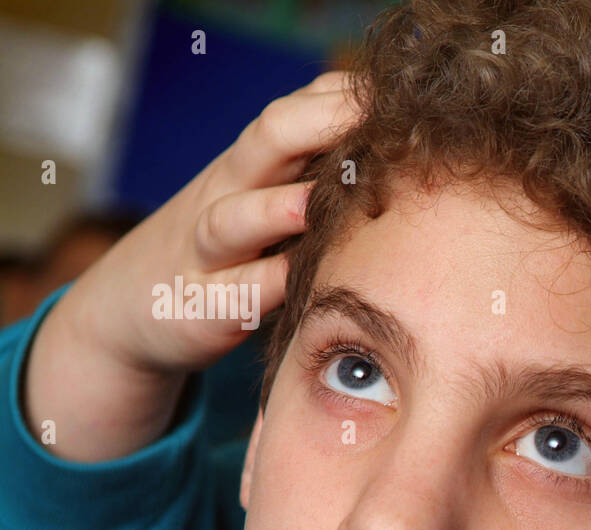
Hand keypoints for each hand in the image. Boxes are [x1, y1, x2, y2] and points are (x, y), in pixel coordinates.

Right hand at [25, 72, 359, 461]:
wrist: (130, 308)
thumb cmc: (226, 249)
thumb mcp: (260, 196)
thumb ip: (312, 170)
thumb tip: (388, 138)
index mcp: (253, 166)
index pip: (295, 112)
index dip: (343, 101)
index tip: (399, 99)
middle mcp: (228, 195)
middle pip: (265, 142)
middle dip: (317, 124)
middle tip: (374, 123)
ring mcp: (208, 253)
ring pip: (234, 219)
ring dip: (276, 209)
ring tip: (317, 202)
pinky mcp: (201, 309)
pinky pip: (231, 294)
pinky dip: (262, 287)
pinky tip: (298, 283)